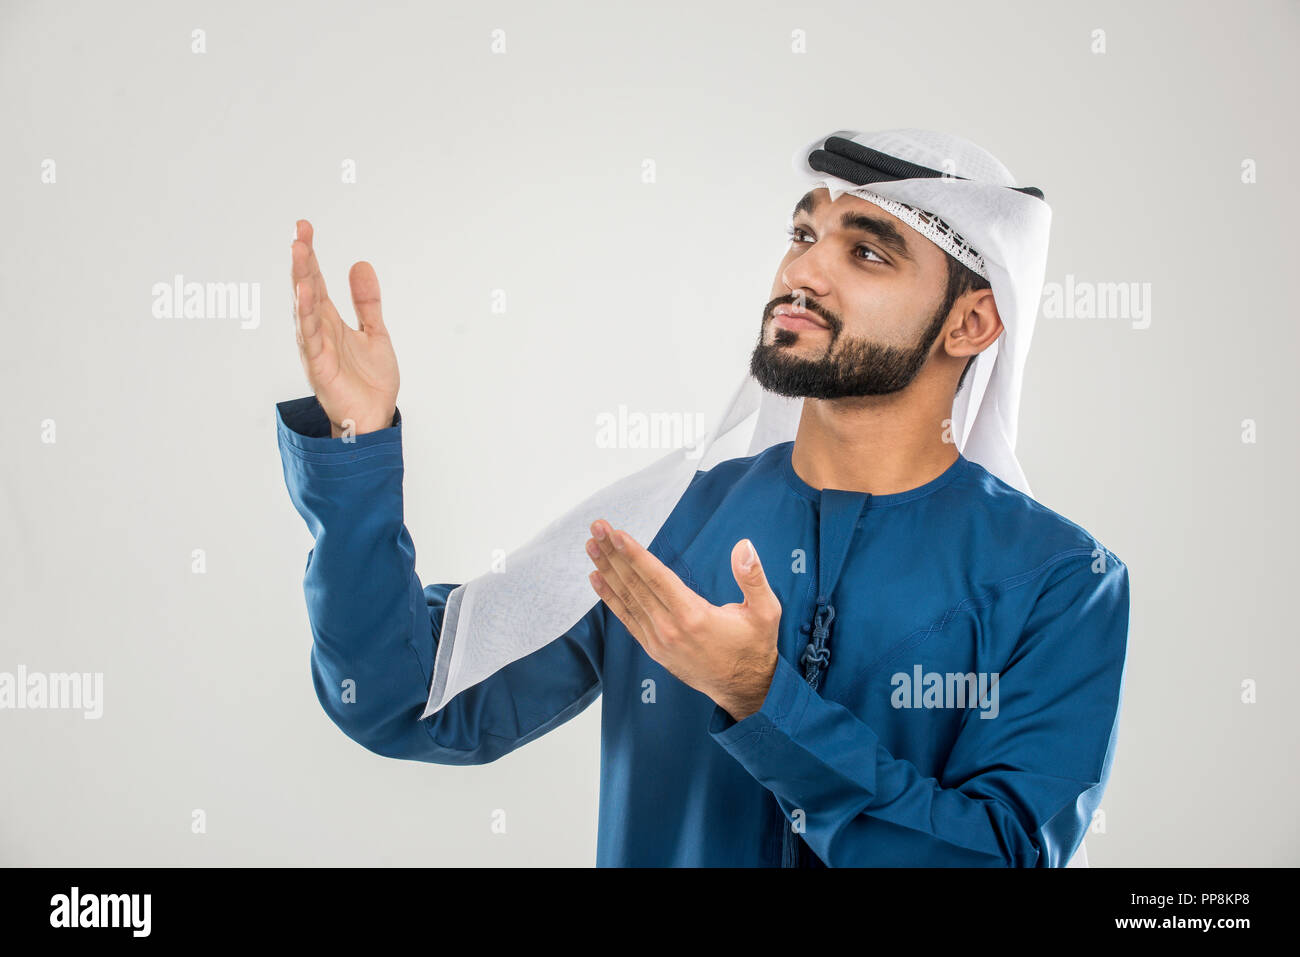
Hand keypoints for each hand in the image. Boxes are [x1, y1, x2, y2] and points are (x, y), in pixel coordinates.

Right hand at [290, 219, 398, 437]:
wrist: (375, 417)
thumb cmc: (370, 381)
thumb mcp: (375, 332)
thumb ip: (367, 302)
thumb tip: (360, 263)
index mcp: (331, 321)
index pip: (317, 280)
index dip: (311, 255)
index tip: (304, 226)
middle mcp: (320, 330)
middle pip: (307, 288)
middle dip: (303, 260)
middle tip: (299, 231)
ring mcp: (317, 347)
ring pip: (305, 308)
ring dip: (301, 279)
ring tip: (298, 251)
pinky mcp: (319, 366)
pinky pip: (310, 337)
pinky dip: (306, 314)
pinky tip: (304, 293)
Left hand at [584, 519, 781, 720]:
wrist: (745, 689)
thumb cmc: (755, 646)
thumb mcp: (766, 612)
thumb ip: (753, 578)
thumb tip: (744, 546)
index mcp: (694, 616)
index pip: (657, 578)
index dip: (635, 554)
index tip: (616, 533)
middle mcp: (670, 628)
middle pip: (635, 584)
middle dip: (613, 554)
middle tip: (596, 528)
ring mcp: (659, 640)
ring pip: (627, 599)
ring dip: (607, 570)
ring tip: (591, 546)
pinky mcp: (654, 649)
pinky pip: (627, 619)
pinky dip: (610, 598)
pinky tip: (597, 578)